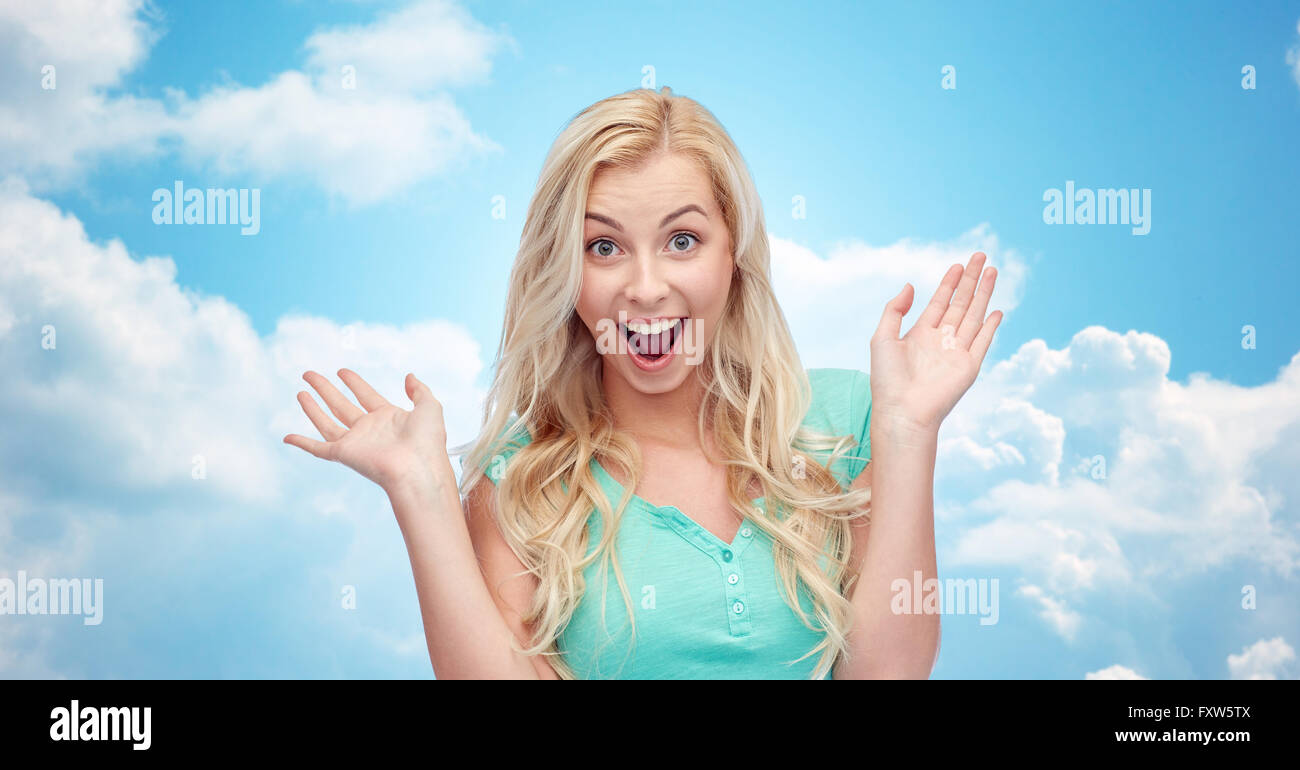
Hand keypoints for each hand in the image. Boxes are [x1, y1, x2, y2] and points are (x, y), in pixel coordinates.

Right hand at [284, 369, 450, 496]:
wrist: (418, 468)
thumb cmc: (428, 441)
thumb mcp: (430, 406)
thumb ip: (419, 390)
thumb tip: (408, 376)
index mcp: (388, 418)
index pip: (366, 395)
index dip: (354, 383)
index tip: (342, 371)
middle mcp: (369, 429)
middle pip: (342, 405)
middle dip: (325, 389)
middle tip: (309, 374)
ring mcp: (356, 442)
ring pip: (327, 422)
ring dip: (312, 407)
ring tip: (300, 391)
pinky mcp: (345, 454)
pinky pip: (318, 449)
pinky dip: (302, 444)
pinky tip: (287, 437)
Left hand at [869, 251, 1002, 432]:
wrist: (902, 412)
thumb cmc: (887, 380)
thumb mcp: (882, 338)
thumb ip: (894, 310)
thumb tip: (911, 285)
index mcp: (920, 334)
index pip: (939, 301)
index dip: (949, 282)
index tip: (958, 264)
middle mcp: (941, 340)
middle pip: (960, 303)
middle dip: (971, 280)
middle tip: (981, 256)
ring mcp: (957, 352)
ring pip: (975, 316)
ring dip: (984, 294)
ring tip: (993, 271)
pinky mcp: (969, 367)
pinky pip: (983, 342)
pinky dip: (991, 326)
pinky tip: (997, 310)